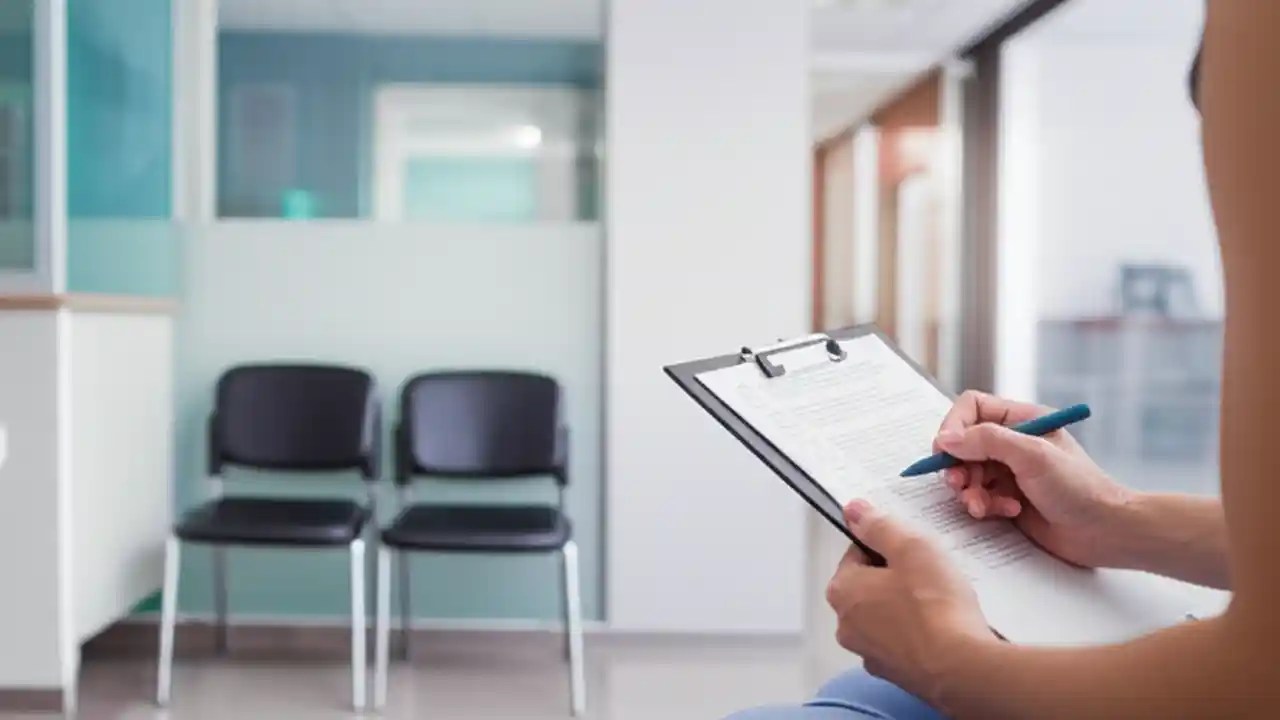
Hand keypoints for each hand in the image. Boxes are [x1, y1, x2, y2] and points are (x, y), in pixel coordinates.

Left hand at [826, 500, 994, 704]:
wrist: (962, 668)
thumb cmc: (934, 604)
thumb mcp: (910, 547)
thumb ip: (879, 525)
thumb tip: (852, 510)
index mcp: (841, 590)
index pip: (858, 553)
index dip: (888, 547)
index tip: (913, 551)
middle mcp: (846, 625)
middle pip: (870, 587)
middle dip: (897, 578)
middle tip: (930, 575)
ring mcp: (869, 653)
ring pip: (887, 616)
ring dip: (908, 607)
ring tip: (941, 603)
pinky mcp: (896, 674)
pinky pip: (905, 643)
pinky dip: (919, 634)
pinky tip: (943, 629)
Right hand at [935, 390, 1132, 568]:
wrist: (1104, 532)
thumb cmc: (1079, 488)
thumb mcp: (1033, 456)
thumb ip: (988, 441)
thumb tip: (946, 438)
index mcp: (1022, 420)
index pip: (972, 408)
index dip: (954, 426)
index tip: (945, 450)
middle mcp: (1013, 442)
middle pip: (964, 443)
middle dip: (958, 465)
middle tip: (958, 484)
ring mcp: (1009, 471)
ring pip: (967, 473)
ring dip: (970, 491)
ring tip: (982, 506)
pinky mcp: (1008, 497)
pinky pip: (979, 496)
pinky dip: (986, 505)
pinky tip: (1008, 512)